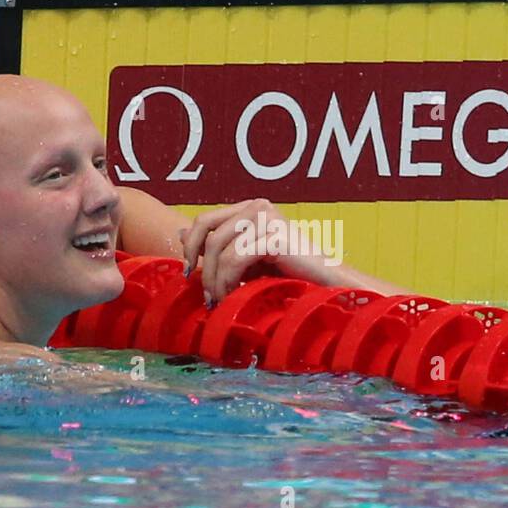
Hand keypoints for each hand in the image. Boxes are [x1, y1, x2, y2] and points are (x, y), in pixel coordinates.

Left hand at [179, 198, 341, 304]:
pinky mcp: (276, 235)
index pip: (204, 219)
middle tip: (208, 296)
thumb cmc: (290, 275)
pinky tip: (237, 295)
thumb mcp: (247, 260)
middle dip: (203, 269)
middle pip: (209, 234)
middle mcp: (259, 206)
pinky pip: (236, 259)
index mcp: (251, 208)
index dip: (191, 245)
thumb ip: (218, 246)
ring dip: (217, 281)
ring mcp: (268, 218)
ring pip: (221, 250)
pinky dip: (230, 281)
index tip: (189, 272)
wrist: (328, 286)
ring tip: (224, 300)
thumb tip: (180, 234)